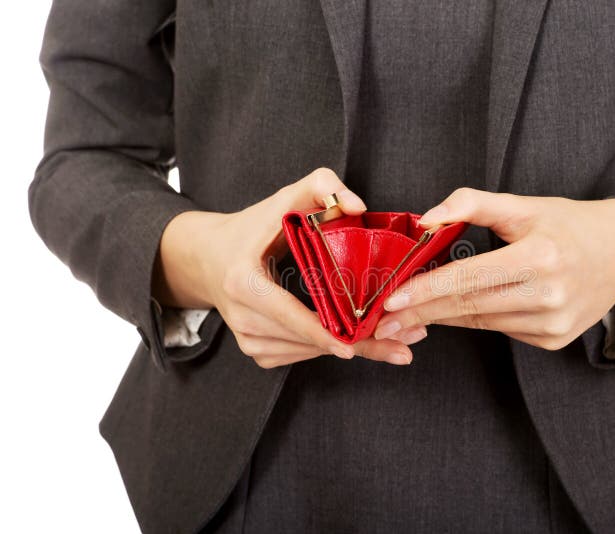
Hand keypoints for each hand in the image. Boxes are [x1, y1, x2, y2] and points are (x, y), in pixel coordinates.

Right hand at [153, 168, 421, 366]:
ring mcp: (246, 340)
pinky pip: (298, 356)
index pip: (288, 314)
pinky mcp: (255, 351)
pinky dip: (326, 349)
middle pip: (305, 340)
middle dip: (356, 344)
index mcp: (243, 282)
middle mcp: (241, 317)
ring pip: (306, 353)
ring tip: (391, 347)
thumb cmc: (251, 227)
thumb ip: (323, 186)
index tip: (353, 346)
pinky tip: (351, 340)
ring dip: (348, 350)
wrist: (208, 258)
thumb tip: (358, 206)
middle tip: (402, 348)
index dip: (321, 332)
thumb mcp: (283, 198)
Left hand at [374, 188, 614, 349]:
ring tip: (408, 316)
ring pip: (481, 322)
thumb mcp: (524, 205)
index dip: (425, 290)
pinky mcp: (554, 339)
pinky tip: (455, 312)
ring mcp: (553, 323)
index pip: (468, 278)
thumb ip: (472, 204)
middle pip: (468, 307)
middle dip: (421, 313)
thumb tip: (427, 219)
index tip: (390, 299)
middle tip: (382, 320)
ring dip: (442, 318)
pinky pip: (501, 330)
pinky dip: (475, 319)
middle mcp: (548, 295)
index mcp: (539, 257)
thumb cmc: (569, 224)